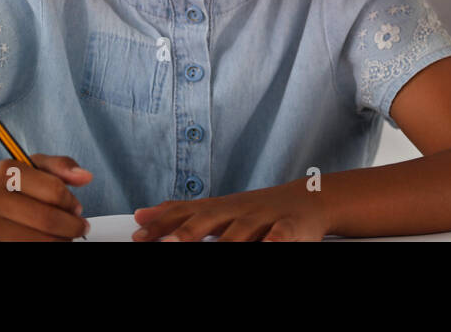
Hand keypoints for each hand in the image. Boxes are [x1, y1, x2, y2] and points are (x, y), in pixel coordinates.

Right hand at [0, 153, 91, 240]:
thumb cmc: (1, 187)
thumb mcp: (28, 167)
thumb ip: (59, 166)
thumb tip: (86, 177)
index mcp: (5, 172)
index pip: (54, 191)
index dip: (72, 203)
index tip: (76, 208)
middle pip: (48, 220)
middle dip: (72, 227)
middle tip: (78, 228)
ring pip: (39, 242)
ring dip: (59, 242)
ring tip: (62, 237)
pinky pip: (24, 250)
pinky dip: (41, 248)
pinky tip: (43, 242)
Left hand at [131, 180, 329, 241]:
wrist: (311, 199)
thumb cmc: (260, 210)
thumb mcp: (220, 208)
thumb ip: (182, 213)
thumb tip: (140, 215)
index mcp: (221, 208)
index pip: (187, 214)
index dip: (163, 225)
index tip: (138, 236)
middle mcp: (239, 211)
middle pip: (210, 219)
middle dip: (186, 233)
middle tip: (165, 244)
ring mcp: (265, 218)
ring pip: (244, 230)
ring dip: (227, 242)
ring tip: (215, 252)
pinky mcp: (291, 227)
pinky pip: (282, 234)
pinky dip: (274, 240)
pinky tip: (268, 246)